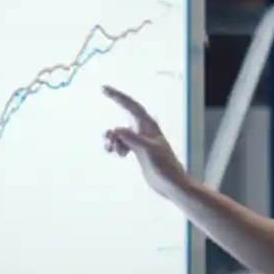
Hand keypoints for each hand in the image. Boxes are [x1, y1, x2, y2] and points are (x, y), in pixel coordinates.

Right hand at [102, 85, 191, 199]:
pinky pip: (120, 142)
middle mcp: (145, 130)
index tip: (104, 89)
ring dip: (111, 137)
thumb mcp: (147, 151)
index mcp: (149, 126)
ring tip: (112, 149)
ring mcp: (141, 140)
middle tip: (102, 92)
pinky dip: (115, 146)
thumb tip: (115, 129)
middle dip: (115, 104)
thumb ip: (132, 139)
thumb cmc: (164, 167)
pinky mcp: (137, 151)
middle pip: (125, 113)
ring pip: (119, 131)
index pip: (132, 106)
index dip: (118, 96)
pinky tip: (120, 155)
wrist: (171, 184)